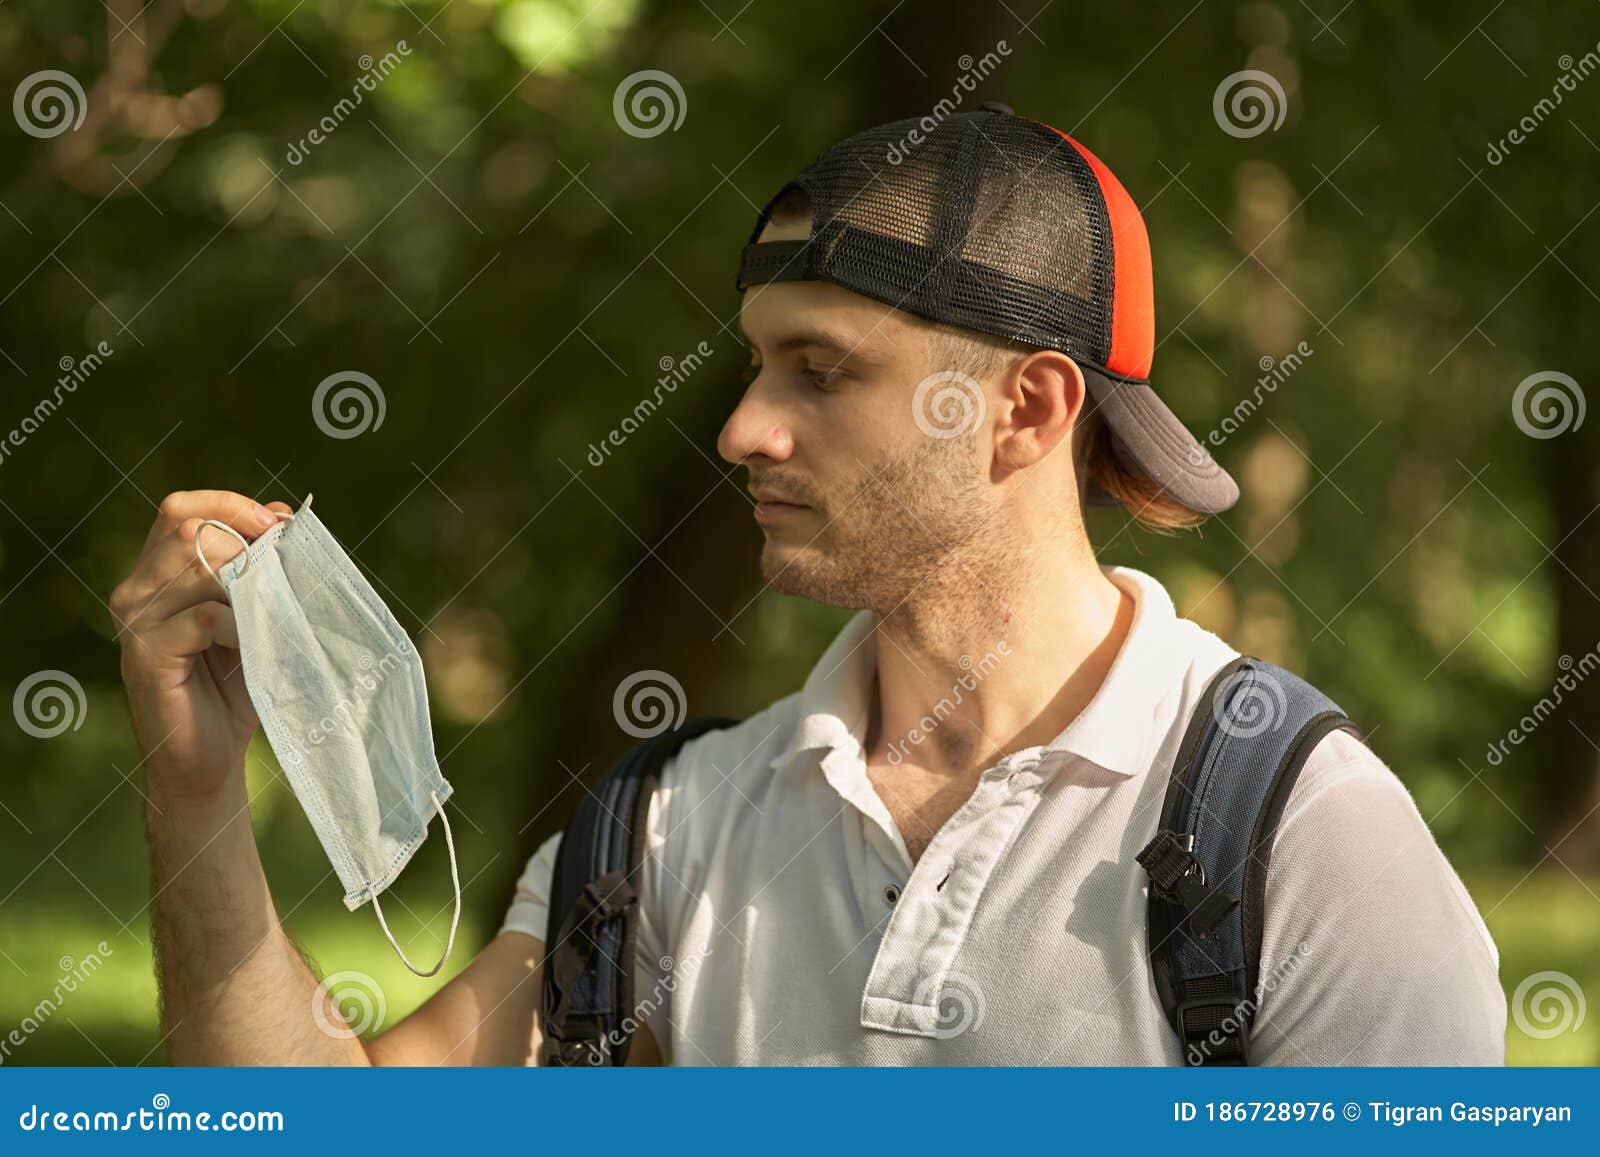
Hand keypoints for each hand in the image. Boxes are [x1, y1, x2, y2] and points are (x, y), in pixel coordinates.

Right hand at [111, 490, 292, 801]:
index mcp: (155, 575)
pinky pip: (203, 618)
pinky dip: (240, 624)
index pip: (179, 508)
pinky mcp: (146, 656)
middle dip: (245, 541)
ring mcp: (135, 622)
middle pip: (187, 529)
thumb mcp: (251, 615)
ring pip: (197, 568)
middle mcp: (135, 591)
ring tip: (269, 611)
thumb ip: (260, 566)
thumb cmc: (233, 686)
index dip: (229, 505)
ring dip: (249, 583)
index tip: (276, 524)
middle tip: (282, 569)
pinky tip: (251, 643)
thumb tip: (281, 515)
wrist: (208, 762)